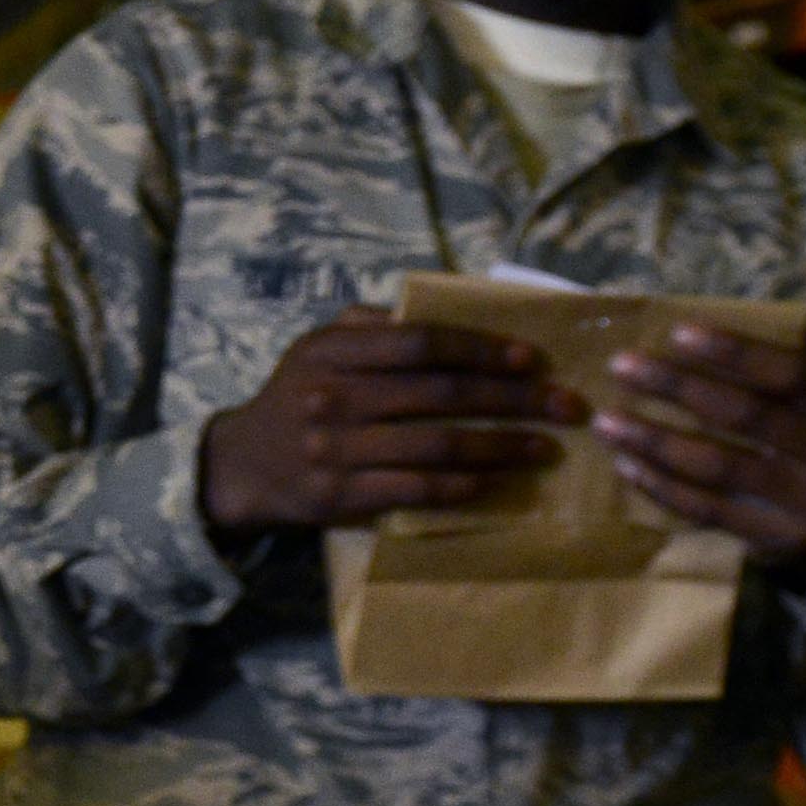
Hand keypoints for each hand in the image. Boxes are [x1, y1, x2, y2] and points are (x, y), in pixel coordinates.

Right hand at [192, 308, 584, 531]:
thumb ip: (369, 327)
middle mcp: (334, 399)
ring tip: (547, 447)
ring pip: (438, 445)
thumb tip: (441, 309)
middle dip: (515, 398)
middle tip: (566, 403)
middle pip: (442, 394)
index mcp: (333, 354)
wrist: (239, 468)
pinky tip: (497, 482)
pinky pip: (415, 490)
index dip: (481, 348)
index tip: (531, 358)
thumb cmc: (294, 400)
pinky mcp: (340, 496)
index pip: (420, 342)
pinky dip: (462, 485)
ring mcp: (337, 451)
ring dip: (503, 446)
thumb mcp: (316, 349)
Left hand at [593, 319, 805, 582]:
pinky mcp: (780, 540)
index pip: (789, 371)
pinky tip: (627, 465)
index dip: (732, 351)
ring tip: (607, 422)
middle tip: (621, 367)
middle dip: (676, 386)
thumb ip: (766, 378)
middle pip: (745, 414)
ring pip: (718, 464)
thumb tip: (679, 340)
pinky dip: (662, 485)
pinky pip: (707, 508)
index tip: (675, 332)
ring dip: (654, 440)